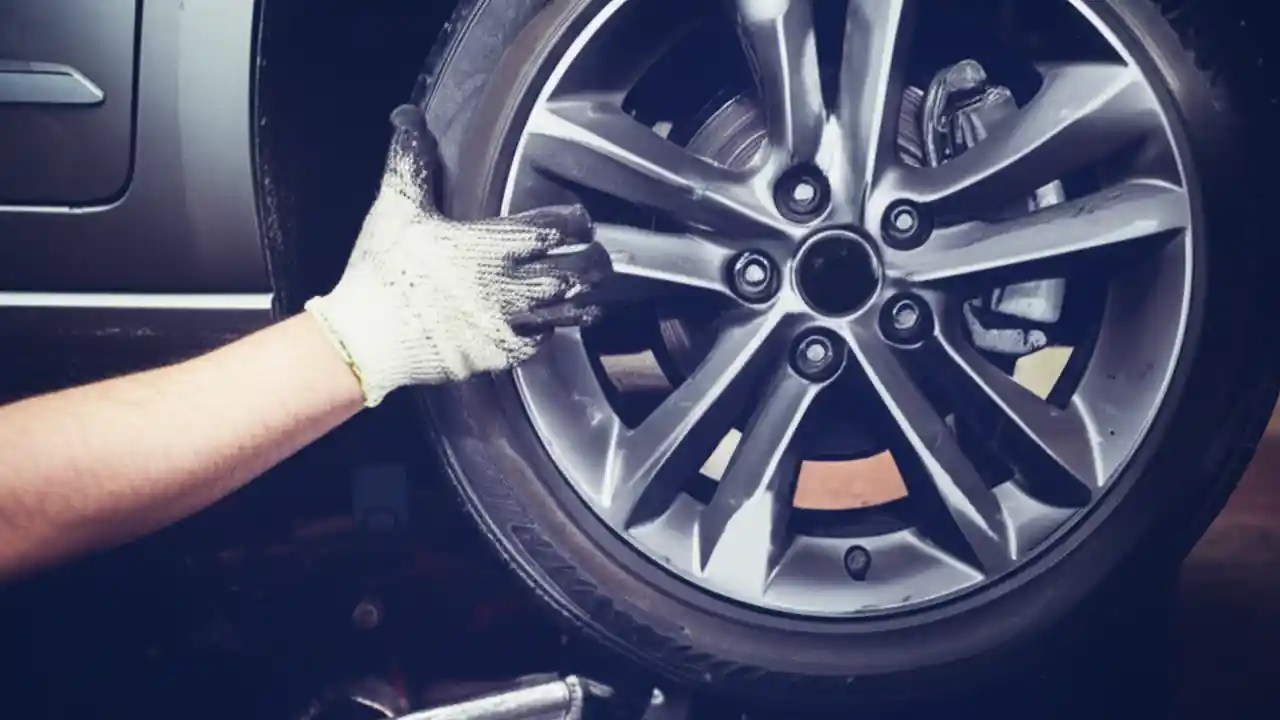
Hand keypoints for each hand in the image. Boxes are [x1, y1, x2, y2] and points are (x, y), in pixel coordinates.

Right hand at [306, 105, 607, 405]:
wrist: (367, 339)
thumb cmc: (384, 270)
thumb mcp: (396, 206)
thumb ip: (411, 160)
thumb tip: (408, 116)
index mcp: (492, 243)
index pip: (556, 227)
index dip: (577, 222)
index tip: (583, 222)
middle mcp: (510, 284)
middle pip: (574, 272)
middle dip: (591, 264)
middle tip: (599, 260)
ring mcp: (508, 323)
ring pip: (565, 312)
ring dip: (581, 303)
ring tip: (593, 298)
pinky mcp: (498, 355)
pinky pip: (538, 344)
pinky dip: (549, 333)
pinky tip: (551, 328)